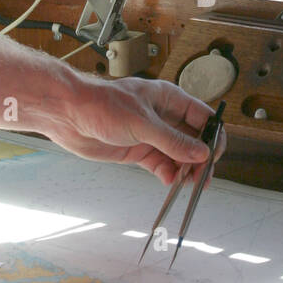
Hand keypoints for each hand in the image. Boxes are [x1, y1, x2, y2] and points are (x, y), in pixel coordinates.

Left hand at [47, 75, 226, 185]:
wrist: (68, 115)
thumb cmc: (101, 105)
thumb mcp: (142, 122)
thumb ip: (172, 140)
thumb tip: (201, 153)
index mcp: (169, 99)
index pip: (203, 118)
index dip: (213, 136)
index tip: (214, 156)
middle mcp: (163, 117)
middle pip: (194, 139)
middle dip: (201, 158)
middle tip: (202, 177)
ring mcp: (151, 134)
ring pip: (178, 155)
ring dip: (185, 169)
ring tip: (186, 183)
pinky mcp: (138, 150)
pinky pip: (161, 164)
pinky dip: (167, 173)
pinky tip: (169, 181)